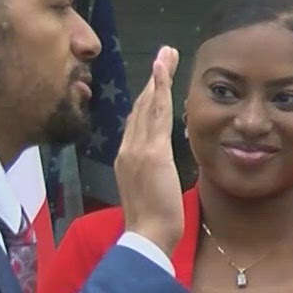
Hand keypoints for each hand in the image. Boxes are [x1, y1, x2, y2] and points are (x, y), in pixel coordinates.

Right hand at [114, 46, 182, 254]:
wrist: (147, 238)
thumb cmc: (152, 225)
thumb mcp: (150, 193)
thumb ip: (153, 175)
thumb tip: (161, 168)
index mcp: (126, 159)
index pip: (136, 121)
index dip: (146, 97)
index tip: (155, 79)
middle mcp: (127, 149)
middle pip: (139, 106)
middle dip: (152, 79)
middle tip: (163, 54)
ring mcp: (137, 149)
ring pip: (147, 104)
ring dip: (158, 76)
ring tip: (166, 53)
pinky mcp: (151, 152)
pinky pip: (155, 114)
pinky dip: (158, 90)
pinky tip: (162, 71)